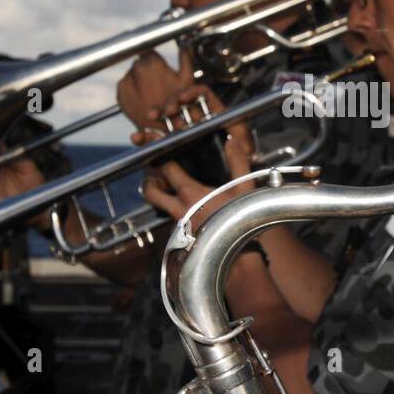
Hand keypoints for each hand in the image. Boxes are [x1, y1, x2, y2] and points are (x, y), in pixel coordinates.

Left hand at [116, 49, 193, 124]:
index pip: (148, 51)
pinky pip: (125, 87)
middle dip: (147, 71)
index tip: (158, 67)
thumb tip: (184, 42)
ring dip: (139, 81)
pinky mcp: (120, 93)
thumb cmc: (178, 102)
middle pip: (139, 64)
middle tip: (156, 83)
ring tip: (150, 93)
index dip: (154, 60)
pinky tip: (142, 99)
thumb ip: (185, 57)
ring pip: (132, 75)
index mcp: (151, 62)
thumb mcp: (187, 79)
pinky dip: (132, 91)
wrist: (163, 127)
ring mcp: (126, 81)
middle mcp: (136, 69)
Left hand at [140, 86, 257, 230]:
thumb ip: (238, 162)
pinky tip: (183, 203)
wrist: (237, 252)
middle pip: (151, 191)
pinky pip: (168, 214)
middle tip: (157, 172)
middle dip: (150, 179)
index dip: (160, 154)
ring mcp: (178, 222)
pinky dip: (169, 206)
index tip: (157, 144)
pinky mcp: (181, 233)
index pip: (166, 168)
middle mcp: (179, 208)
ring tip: (165, 187)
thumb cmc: (240, 218)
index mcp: (190, 193)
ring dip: (156, 194)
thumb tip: (231, 141)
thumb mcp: (244, 187)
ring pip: (156, 205)